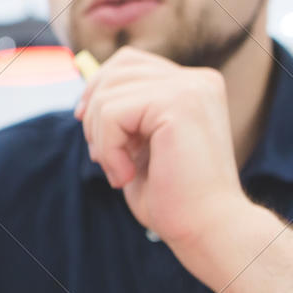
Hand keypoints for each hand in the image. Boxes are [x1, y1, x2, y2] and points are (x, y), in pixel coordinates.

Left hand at [74, 47, 250, 259]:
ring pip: (109, 92)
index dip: (100, 92)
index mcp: (193, 86)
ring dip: (101, 138)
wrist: (207, 229)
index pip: (129, 62)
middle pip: (117, 69)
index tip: (93, 133)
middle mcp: (197, 79)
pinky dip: (108, 149)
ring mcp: (191, 87)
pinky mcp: (179, 103)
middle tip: (106, 158)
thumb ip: (123, 117)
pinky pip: (113, 113)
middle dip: (95, 114)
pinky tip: (126, 176)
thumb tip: (85, 98)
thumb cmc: (174, 199)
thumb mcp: (141, 148)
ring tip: (121, 172)